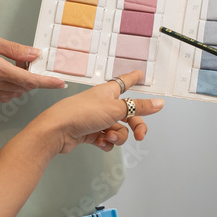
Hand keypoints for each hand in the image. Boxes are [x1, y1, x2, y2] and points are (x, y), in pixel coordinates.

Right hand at [0, 28, 65, 101]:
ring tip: (14, 64)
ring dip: (21, 82)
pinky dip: (10, 87)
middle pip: (24, 87)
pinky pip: (2, 96)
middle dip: (32, 76)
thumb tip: (34, 53)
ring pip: (14, 93)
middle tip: (29, 59)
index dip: (47, 82)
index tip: (60, 83)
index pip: (29, 80)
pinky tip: (5, 74)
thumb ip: (14, 49)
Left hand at [38, 71, 163, 153]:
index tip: (140, 74)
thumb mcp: (116, 109)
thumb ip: (139, 108)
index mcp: (108, 92)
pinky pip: (106, 139)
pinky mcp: (89, 133)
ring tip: (107, 136)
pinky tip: (100, 142)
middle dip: (135, 126)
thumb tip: (159, 103)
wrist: (57, 130)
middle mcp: (103, 104)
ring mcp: (96, 119)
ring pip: (118, 129)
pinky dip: (106, 142)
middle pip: (128, 114)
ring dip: (117, 136)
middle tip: (140, 136)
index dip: (133, 78)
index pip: (125, 82)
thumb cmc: (82, 113)